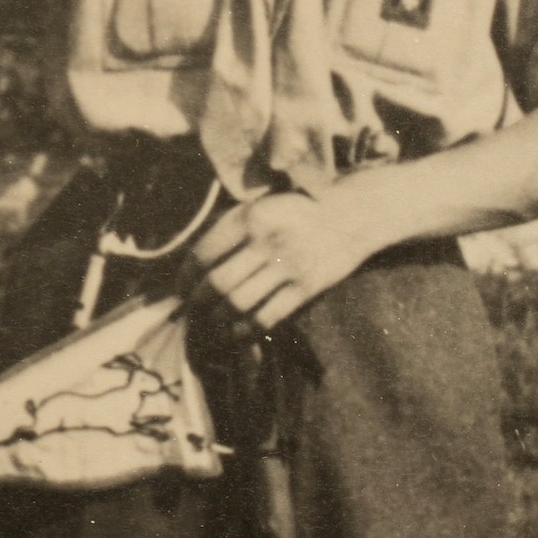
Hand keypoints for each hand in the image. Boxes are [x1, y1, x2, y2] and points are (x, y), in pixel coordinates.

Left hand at [187, 191, 372, 331]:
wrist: (357, 212)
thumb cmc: (303, 207)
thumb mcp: (266, 203)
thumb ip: (234, 226)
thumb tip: (194, 264)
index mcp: (253, 215)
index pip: (204, 253)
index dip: (185, 277)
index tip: (180, 288)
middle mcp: (268, 240)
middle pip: (217, 283)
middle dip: (196, 303)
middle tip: (190, 311)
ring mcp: (289, 265)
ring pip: (238, 304)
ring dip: (217, 320)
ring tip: (209, 324)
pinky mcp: (307, 287)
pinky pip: (267, 317)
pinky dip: (245, 331)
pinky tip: (236, 333)